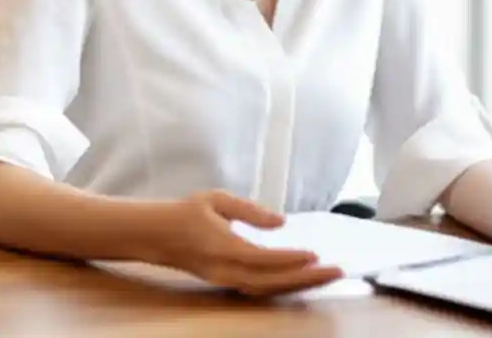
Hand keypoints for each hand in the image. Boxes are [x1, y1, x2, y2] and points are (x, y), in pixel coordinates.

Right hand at [148, 190, 343, 295]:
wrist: (154, 235)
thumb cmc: (186, 212)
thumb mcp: (216, 200)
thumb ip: (250, 211)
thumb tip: (282, 222)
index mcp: (222, 247)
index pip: (262, 258)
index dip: (289, 259)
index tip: (315, 254)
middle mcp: (225, 270)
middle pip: (272, 282)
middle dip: (306, 279)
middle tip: (337, 271)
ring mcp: (225, 281)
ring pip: (268, 290)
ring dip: (300, 285)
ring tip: (328, 276)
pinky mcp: (226, 283)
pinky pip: (260, 290)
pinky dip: (285, 288)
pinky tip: (303, 280)